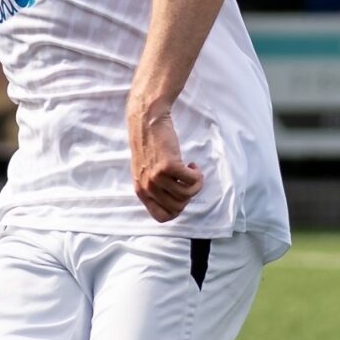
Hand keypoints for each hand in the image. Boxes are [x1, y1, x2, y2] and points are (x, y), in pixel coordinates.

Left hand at [128, 107, 203, 222]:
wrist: (147, 122)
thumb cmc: (151, 145)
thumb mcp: (147, 171)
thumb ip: (156, 188)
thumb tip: (177, 202)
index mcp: (141, 190)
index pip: (161, 217)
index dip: (177, 210)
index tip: (181, 196)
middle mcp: (148, 187)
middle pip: (178, 207)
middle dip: (189, 196)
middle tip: (188, 180)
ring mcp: (157, 177)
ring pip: (187, 195)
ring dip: (196, 184)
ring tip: (193, 171)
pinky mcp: (169, 166)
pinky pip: (192, 181)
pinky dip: (197, 175)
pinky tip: (193, 165)